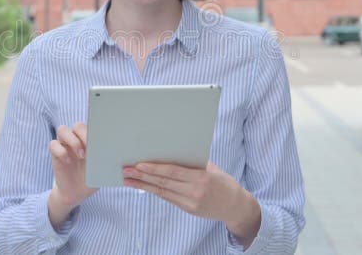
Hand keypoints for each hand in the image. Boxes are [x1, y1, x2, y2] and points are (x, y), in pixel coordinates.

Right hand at [48, 123, 97, 227]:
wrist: (77, 193)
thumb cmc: (93, 178)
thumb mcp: (102, 169)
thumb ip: (107, 158)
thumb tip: (119, 152)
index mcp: (90, 140)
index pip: (91, 125)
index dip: (95, 129)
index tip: (101, 141)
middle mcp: (76, 139)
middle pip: (77, 125)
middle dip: (84, 134)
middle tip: (90, 149)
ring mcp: (65, 145)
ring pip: (62, 130)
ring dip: (72, 140)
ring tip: (81, 155)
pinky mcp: (55, 154)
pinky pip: (53, 144)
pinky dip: (61, 151)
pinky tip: (68, 161)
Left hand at [123, 162, 259, 242]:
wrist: (235, 205)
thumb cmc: (222, 181)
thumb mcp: (211, 167)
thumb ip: (192, 161)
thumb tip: (170, 151)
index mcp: (201, 177)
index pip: (173, 172)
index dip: (154, 168)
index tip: (139, 164)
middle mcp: (195, 192)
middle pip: (163, 183)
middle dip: (142, 176)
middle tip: (126, 170)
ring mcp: (190, 203)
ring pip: (161, 192)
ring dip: (142, 185)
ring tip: (128, 179)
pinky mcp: (188, 209)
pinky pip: (167, 197)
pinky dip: (153, 191)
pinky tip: (142, 185)